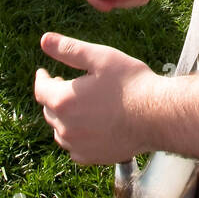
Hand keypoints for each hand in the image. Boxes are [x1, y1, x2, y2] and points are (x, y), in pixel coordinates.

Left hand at [34, 33, 160, 163]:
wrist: (158, 116)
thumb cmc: (131, 84)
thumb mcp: (100, 57)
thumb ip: (69, 49)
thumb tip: (44, 39)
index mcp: (63, 100)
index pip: (41, 89)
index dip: (42, 78)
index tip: (45, 72)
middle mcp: (65, 127)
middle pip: (49, 110)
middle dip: (53, 96)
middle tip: (63, 84)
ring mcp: (78, 146)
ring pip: (60, 131)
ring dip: (63, 117)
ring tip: (76, 105)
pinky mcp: (92, 157)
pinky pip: (74, 148)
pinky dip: (76, 136)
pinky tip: (88, 128)